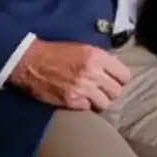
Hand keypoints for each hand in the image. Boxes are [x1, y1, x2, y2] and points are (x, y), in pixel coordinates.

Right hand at [8, 39, 131, 110]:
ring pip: (105, 103)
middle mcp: (93, 73)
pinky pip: (88, 108)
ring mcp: (82, 89)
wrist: (31, 62)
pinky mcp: (71, 101)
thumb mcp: (83, 48)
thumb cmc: (57, 52)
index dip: (121, 78)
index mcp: (98, 57)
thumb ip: (101, 59)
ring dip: (100, 100)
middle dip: (111, 90)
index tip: (116, 79)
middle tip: (103, 89)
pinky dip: (85, 105)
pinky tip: (79, 98)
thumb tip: (115, 69)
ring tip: (93, 96)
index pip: (124, 75)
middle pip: (116, 91)